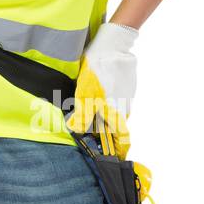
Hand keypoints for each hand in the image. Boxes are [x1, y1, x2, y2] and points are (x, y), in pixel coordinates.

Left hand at [65, 22, 138, 157]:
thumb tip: (77, 130)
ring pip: (114, 112)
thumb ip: (82, 116)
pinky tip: (94, 94)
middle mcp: (125, 109)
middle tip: (87, 131)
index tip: (112, 158)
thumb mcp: (85, 95)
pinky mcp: (126, 86)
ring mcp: (127, 97)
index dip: (118, 150)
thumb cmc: (97, 72)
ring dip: (102, 115)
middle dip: (103, 132)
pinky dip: (106, 102)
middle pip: (115, 127)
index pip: (123, 140)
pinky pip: (116, 100)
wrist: (111, 46)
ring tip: (85, 111)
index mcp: (117, 115)